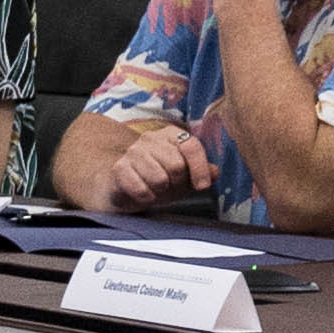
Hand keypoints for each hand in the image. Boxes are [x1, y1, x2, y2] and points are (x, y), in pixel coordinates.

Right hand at [93, 123, 215, 213]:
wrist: (124, 187)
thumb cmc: (160, 178)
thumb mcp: (186, 176)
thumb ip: (202, 171)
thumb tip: (215, 172)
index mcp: (171, 134)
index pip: (191, 146)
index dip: (199, 169)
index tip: (202, 186)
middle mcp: (150, 138)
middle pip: (177, 165)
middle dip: (177, 183)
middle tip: (171, 186)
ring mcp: (132, 152)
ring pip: (159, 178)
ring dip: (161, 191)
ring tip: (156, 189)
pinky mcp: (119, 168)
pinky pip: (141, 189)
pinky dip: (147, 197)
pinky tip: (145, 194)